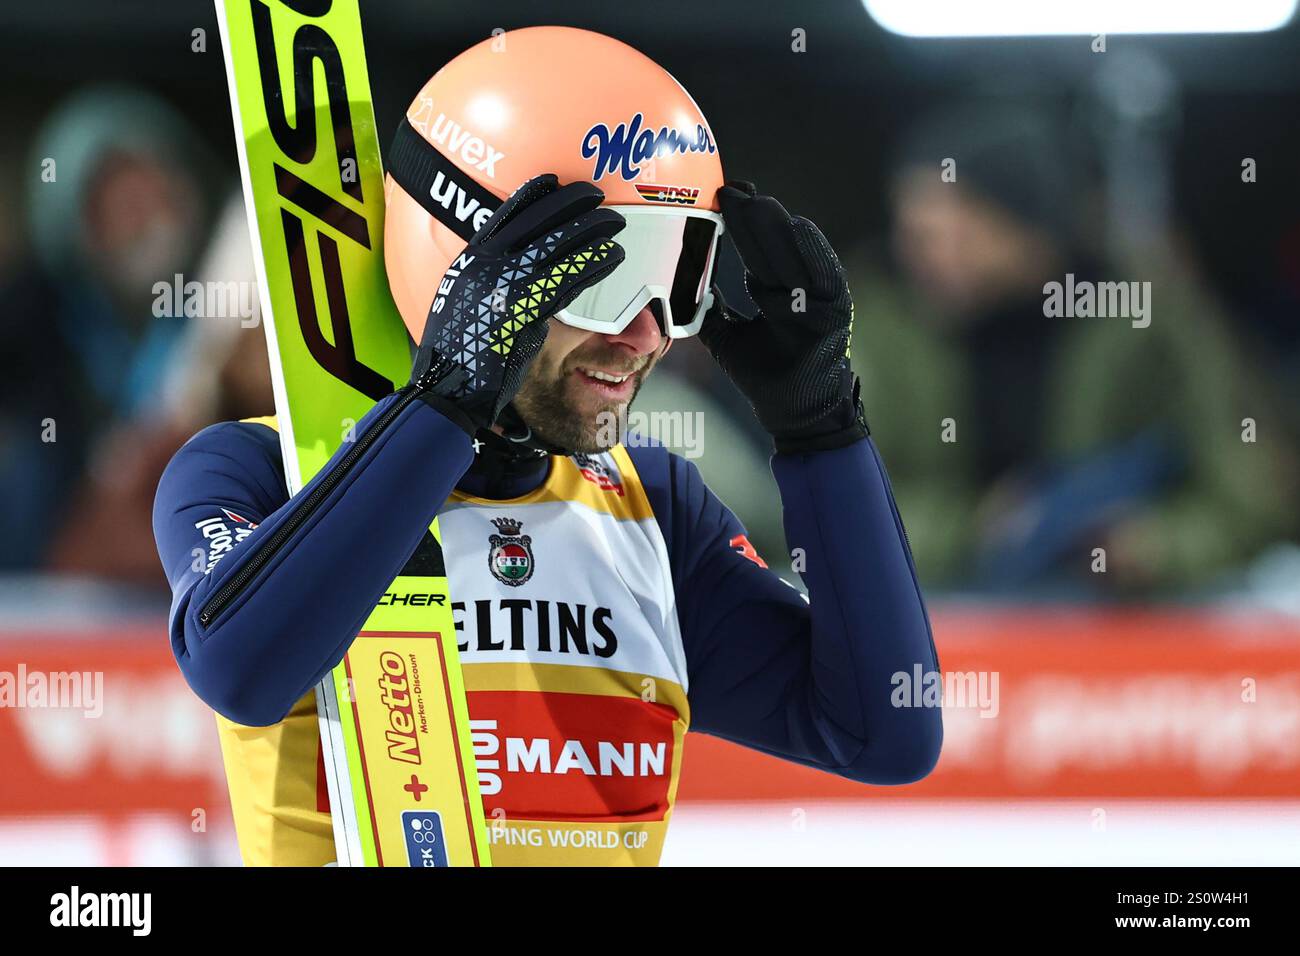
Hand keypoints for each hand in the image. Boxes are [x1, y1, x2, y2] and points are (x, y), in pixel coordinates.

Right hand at [411, 174, 625, 433]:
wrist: (448, 386)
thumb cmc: (459, 352)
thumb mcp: (462, 300)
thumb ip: (489, 278)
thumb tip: (521, 265)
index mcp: (471, 260)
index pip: (504, 215)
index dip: (533, 195)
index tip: (554, 181)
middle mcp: (487, 265)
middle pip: (537, 222)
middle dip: (572, 203)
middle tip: (597, 194)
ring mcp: (505, 286)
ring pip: (557, 246)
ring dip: (591, 229)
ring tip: (615, 222)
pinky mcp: (525, 310)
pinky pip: (568, 279)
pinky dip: (593, 264)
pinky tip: (612, 256)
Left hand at [699, 181, 865, 453]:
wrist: (792, 414)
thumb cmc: (764, 377)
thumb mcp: (727, 340)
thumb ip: (710, 314)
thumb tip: (680, 292)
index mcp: (774, 293)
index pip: (755, 250)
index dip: (740, 224)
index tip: (723, 196)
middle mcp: (796, 290)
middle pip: (772, 247)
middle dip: (754, 218)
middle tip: (733, 189)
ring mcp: (817, 299)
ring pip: (795, 255)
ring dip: (778, 228)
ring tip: (759, 202)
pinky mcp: (834, 312)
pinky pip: (825, 276)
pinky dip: (814, 252)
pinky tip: (799, 227)